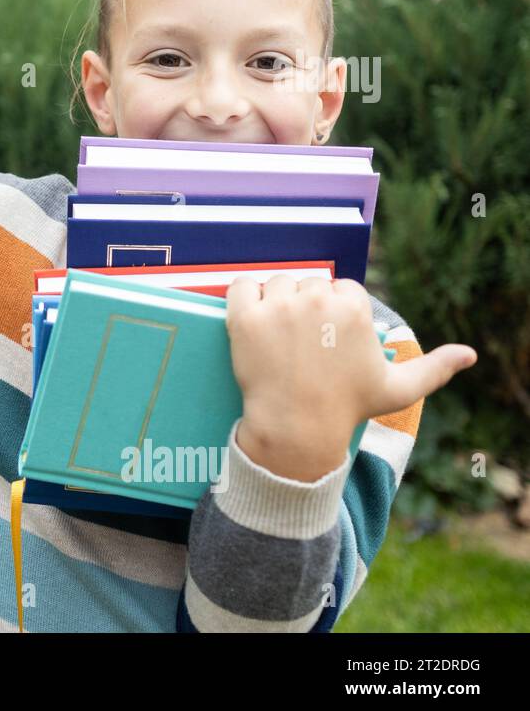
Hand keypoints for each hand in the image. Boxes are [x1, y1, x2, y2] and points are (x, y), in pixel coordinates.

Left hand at [225, 276, 476, 481]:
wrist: (297, 427)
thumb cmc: (348, 407)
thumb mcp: (398, 389)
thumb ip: (434, 368)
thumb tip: (470, 355)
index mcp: (355, 308)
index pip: (341, 288)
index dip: (334, 312)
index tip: (327, 339)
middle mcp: (319, 300)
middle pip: (309, 283)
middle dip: (306, 306)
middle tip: (302, 343)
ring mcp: (280, 307)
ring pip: (277, 283)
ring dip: (276, 301)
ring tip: (279, 336)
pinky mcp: (246, 317)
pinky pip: (241, 286)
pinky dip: (244, 296)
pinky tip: (252, 316)